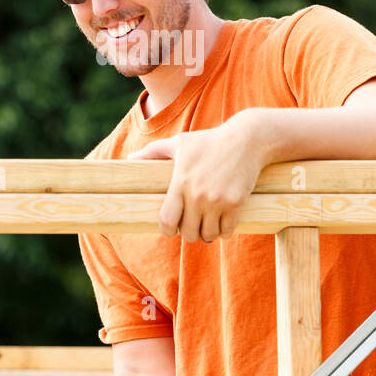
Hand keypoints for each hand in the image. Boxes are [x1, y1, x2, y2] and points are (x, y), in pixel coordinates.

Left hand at [127, 113, 268, 242]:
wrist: (246, 140)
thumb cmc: (209, 141)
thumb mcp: (179, 143)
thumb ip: (152, 152)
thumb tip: (129, 160)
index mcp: (180, 182)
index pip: (167, 221)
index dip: (167, 230)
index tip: (172, 228)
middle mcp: (198, 195)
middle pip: (189, 233)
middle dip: (189, 233)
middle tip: (193, 225)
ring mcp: (218, 200)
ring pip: (209, 235)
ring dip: (208, 233)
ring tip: (208, 225)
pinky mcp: (236, 203)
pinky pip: (227, 231)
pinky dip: (224, 231)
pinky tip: (223, 222)